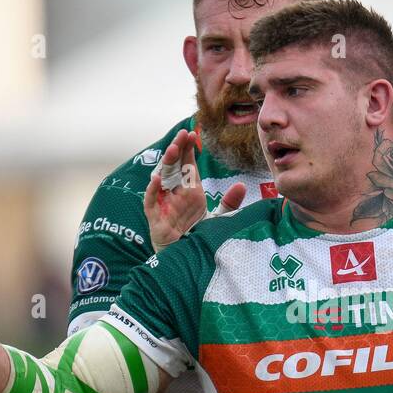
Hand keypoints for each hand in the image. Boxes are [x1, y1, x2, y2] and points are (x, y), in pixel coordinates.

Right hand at [143, 128, 245, 249]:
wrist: (187, 259)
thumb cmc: (199, 236)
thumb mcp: (219, 218)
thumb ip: (229, 203)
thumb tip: (241, 185)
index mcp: (190, 189)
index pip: (187, 164)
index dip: (188, 149)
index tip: (193, 133)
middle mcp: (176, 193)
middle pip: (174, 166)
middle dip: (178, 149)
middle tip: (183, 133)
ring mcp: (165, 204)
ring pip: (162, 179)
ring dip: (166, 164)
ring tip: (172, 149)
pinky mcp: (156, 218)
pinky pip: (150, 202)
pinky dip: (152, 191)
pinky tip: (156, 179)